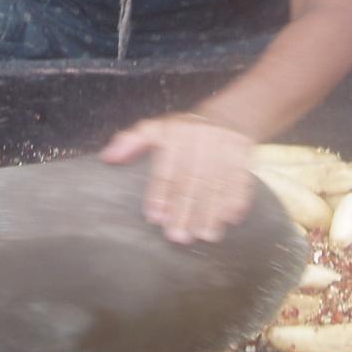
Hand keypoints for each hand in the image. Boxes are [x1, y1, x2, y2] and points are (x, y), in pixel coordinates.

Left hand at [100, 112, 254, 243]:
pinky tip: (230, 219)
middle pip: (191, 180)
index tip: (155, 217)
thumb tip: (107, 157)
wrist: (229, 115)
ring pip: (217, 183)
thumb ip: (131, 141)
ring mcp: (224, 145)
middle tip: (178, 236)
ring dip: (211, 211)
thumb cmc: (184, 131)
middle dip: (184, 210)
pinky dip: (236, 200)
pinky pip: (241, 179)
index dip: (160, 194)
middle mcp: (199, 138)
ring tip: (205, 234)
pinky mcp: (244, 153)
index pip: (166, 168)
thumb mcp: (156, 129)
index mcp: (174, 133)